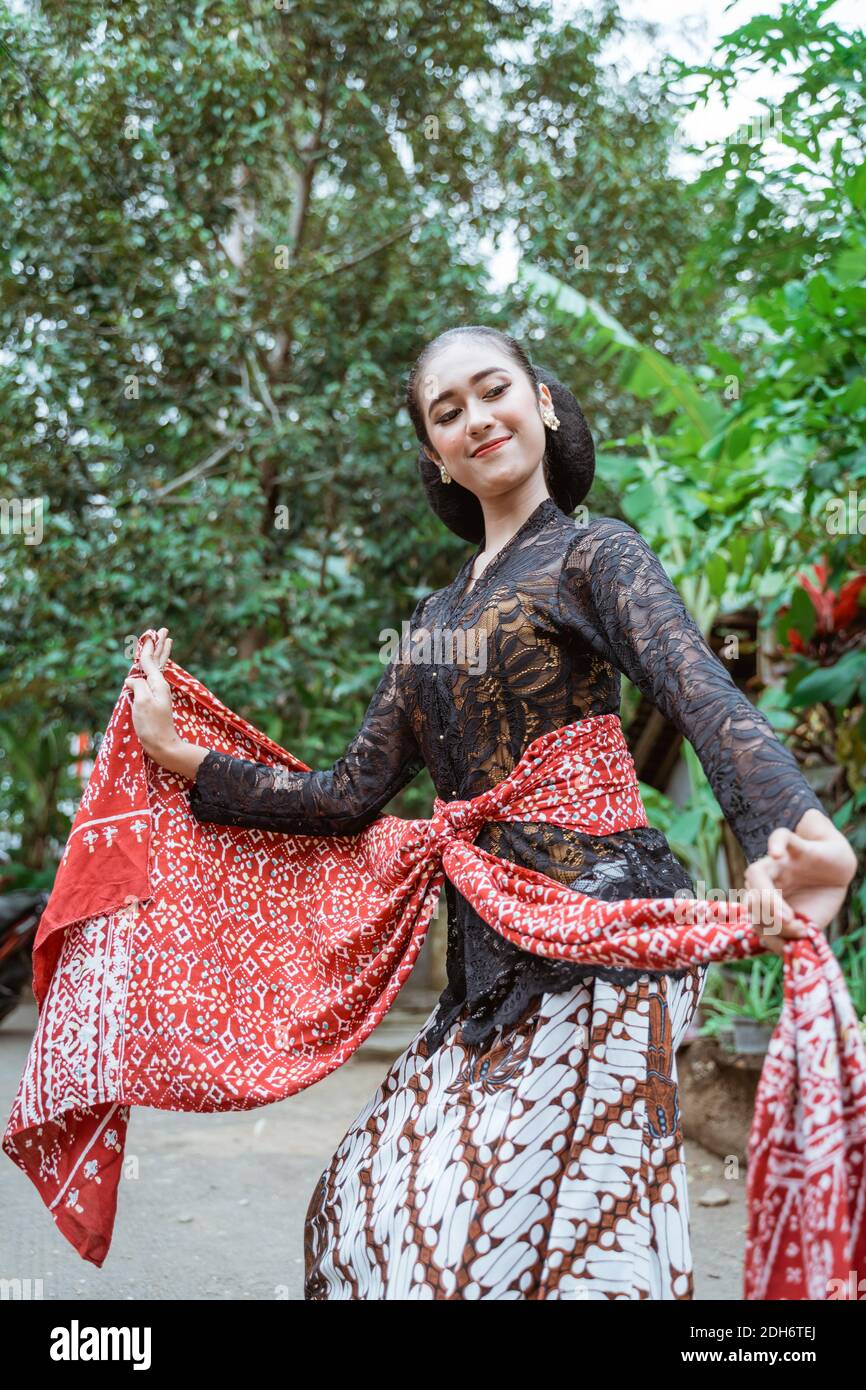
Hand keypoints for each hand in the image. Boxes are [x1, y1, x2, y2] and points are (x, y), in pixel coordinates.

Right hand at [123, 627, 180, 766]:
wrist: (162, 745)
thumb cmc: (151, 725)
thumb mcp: (143, 703)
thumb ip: (138, 686)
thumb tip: (131, 679)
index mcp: (157, 684)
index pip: (150, 661)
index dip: (147, 647)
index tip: (150, 633)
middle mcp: (160, 686)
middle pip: (159, 660)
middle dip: (159, 645)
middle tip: (164, 630)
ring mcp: (159, 694)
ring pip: (159, 667)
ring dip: (160, 653)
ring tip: (166, 640)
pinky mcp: (156, 702)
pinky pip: (155, 678)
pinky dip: (156, 668)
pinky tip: (157, 668)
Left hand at [744, 810, 857, 957]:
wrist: (840, 872)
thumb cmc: (818, 899)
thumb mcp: (805, 923)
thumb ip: (788, 935)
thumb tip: (777, 944)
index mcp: (764, 899)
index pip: (753, 915)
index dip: (769, 930)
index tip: (794, 939)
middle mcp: (765, 879)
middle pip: (750, 897)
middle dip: (768, 918)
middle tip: (793, 926)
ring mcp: (778, 861)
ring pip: (756, 874)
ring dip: (769, 900)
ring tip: (790, 917)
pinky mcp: (795, 845)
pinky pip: (779, 837)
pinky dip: (775, 844)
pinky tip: (776, 854)